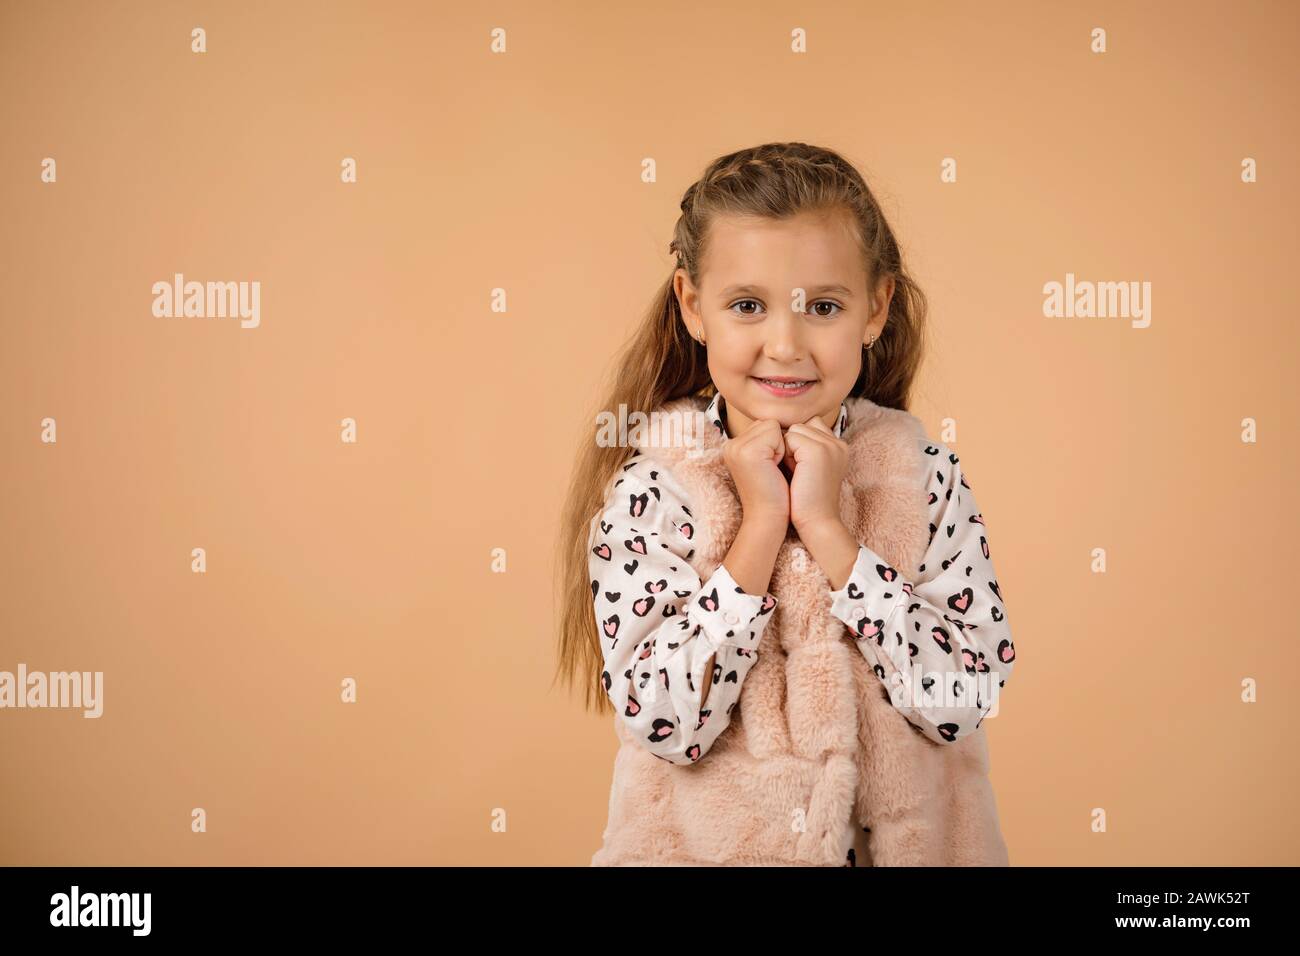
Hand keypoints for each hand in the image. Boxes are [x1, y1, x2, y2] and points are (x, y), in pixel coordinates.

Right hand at [720, 418, 789, 527]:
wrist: (769, 519)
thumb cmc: (775, 494)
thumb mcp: (768, 462)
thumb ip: (768, 441)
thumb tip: (784, 424)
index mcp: (733, 447)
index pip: (764, 426)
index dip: (777, 444)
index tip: (771, 468)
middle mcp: (730, 445)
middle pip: (767, 423)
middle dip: (778, 443)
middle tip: (772, 469)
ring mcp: (736, 447)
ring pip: (772, 425)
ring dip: (780, 446)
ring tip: (772, 469)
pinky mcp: (747, 451)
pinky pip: (775, 431)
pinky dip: (781, 449)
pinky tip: (773, 468)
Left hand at [782, 414, 848, 534]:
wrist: (816, 523)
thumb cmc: (805, 500)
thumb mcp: (807, 469)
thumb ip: (802, 449)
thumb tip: (779, 431)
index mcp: (838, 447)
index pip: (809, 426)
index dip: (796, 445)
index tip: (799, 470)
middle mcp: (837, 443)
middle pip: (800, 425)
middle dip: (791, 445)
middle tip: (797, 472)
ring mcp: (829, 445)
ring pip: (794, 429)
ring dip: (787, 449)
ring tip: (796, 472)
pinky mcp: (818, 450)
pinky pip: (789, 437)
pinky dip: (785, 454)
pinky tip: (794, 473)